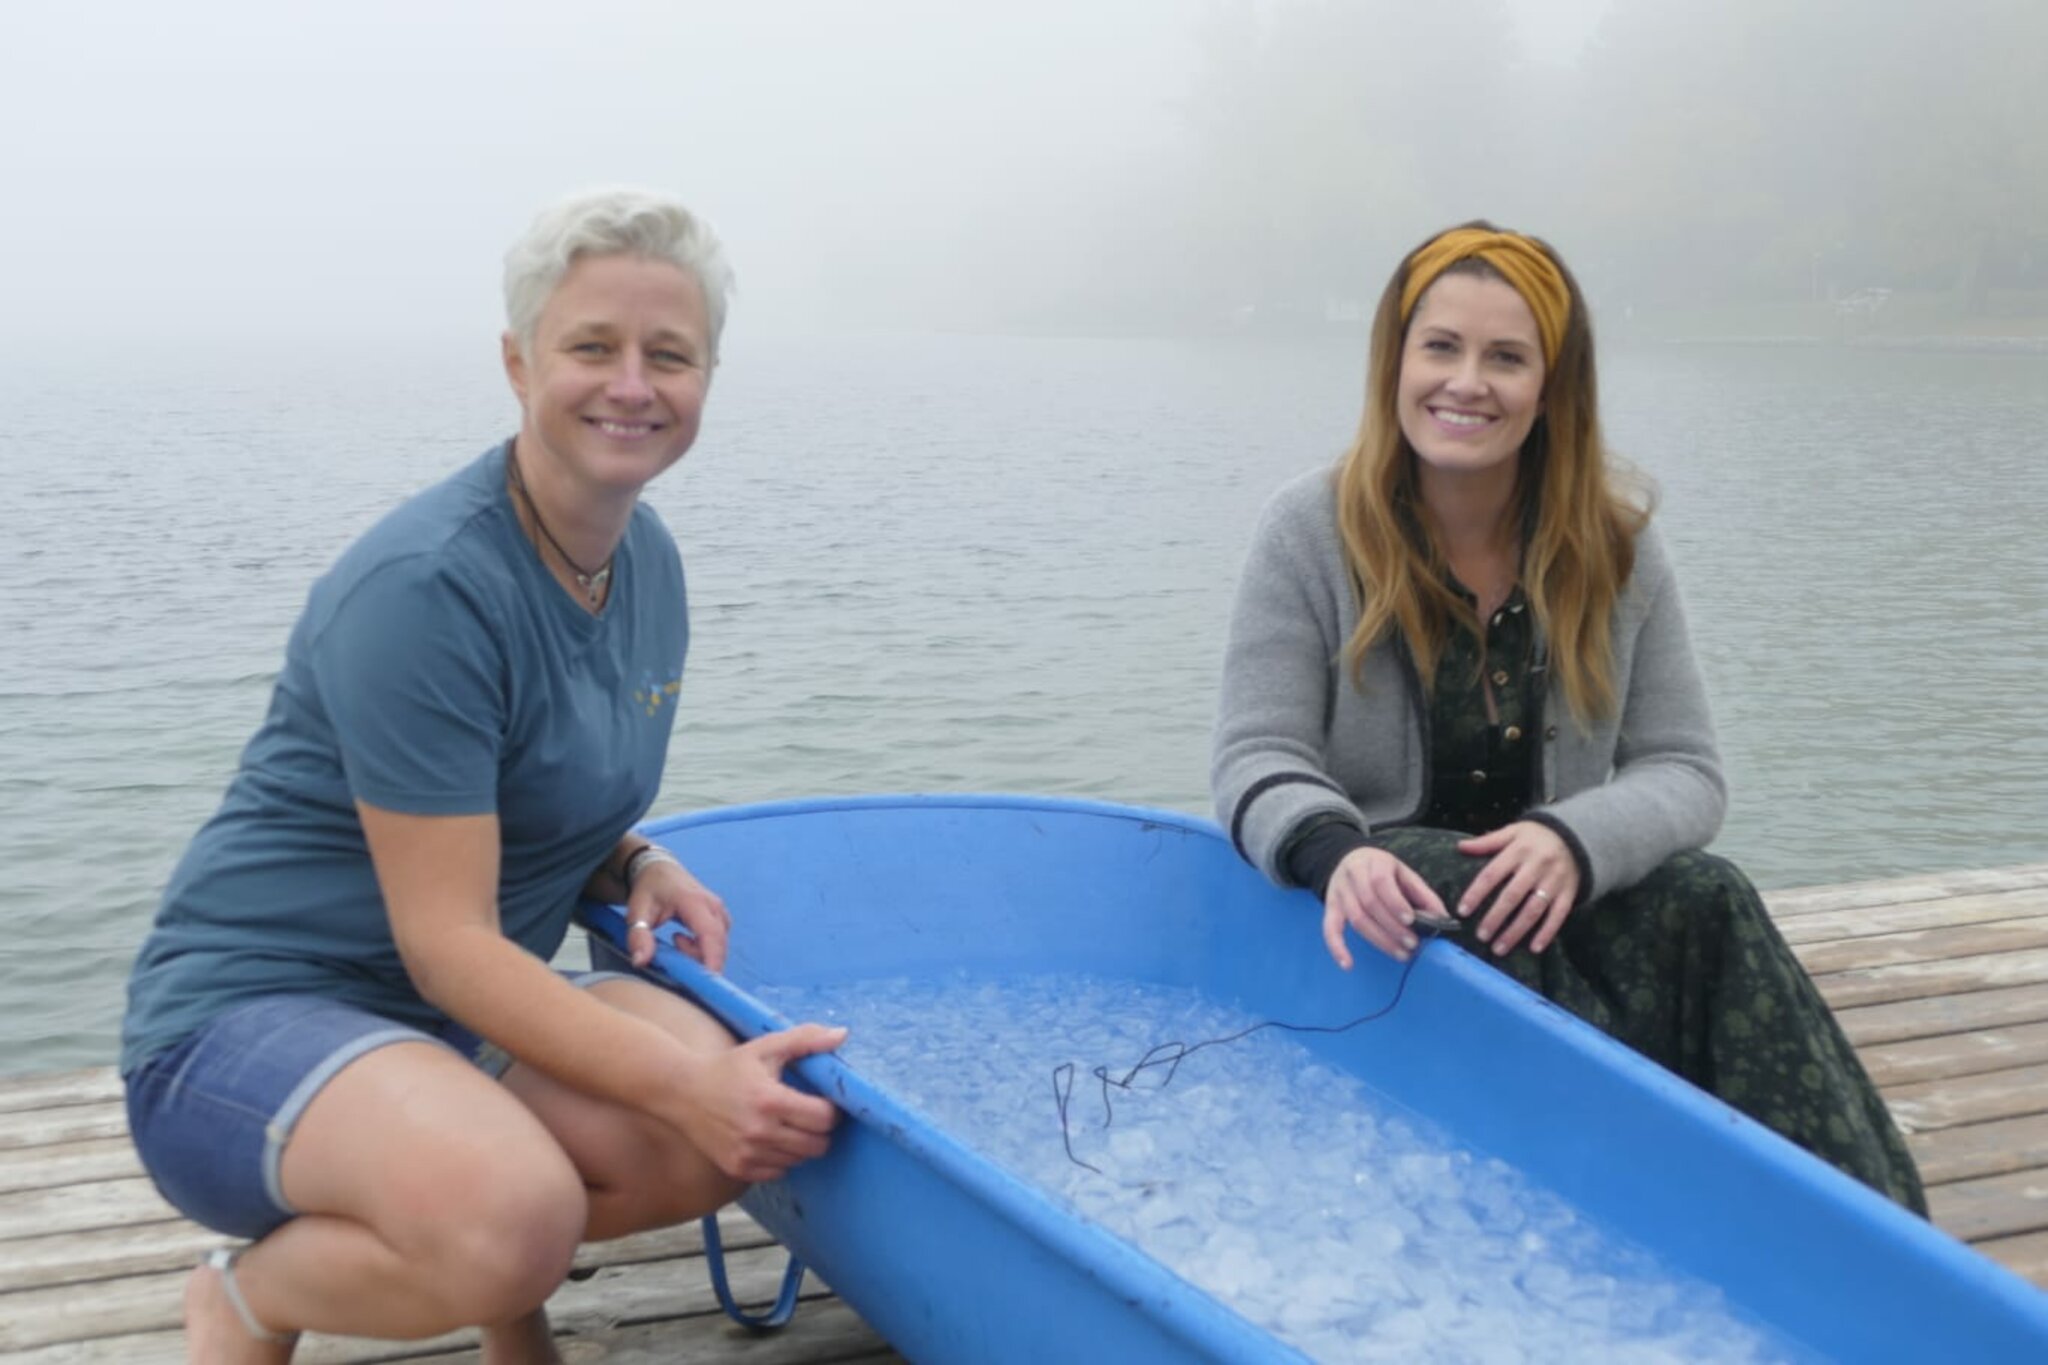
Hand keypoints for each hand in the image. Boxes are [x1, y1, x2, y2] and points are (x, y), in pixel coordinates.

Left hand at [624, 859, 731, 971]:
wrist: (658, 870)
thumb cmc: (649, 888)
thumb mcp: (637, 911)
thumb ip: (638, 936)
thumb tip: (641, 961)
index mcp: (694, 902)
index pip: (710, 935)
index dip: (711, 960)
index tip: (704, 980)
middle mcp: (713, 906)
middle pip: (718, 944)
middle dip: (700, 961)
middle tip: (674, 957)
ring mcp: (719, 911)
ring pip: (720, 944)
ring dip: (700, 954)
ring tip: (676, 942)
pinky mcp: (719, 917)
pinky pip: (718, 941)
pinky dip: (704, 949)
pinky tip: (684, 942)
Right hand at [671, 1023, 847, 1183]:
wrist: (681, 1093)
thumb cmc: (729, 1068)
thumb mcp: (766, 1047)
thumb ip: (806, 1040)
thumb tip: (843, 1034)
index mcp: (770, 1100)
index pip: (824, 1118)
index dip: (832, 1110)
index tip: (824, 1101)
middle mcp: (759, 1132)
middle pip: (818, 1145)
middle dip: (822, 1130)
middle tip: (811, 1115)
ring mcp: (748, 1154)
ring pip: (800, 1160)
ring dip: (802, 1144)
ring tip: (789, 1124)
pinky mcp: (738, 1168)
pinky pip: (779, 1172)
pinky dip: (783, 1158)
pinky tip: (772, 1139)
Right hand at [1323, 846, 1447, 968]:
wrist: (1348, 860)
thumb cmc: (1382, 870)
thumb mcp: (1404, 873)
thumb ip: (1423, 894)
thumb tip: (1443, 918)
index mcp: (1374, 863)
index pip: (1381, 882)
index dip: (1395, 903)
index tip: (1411, 922)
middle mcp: (1353, 876)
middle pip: (1369, 904)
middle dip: (1392, 928)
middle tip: (1412, 945)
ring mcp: (1339, 893)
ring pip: (1356, 919)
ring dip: (1379, 940)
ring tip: (1400, 954)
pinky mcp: (1330, 908)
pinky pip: (1329, 929)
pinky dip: (1336, 948)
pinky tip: (1348, 965)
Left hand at [1456, 821, 1579, 955]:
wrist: (1576, 837)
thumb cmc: (1537, 836)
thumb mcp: (1513, 831)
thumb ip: (1488, 841)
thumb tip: (1461, 847)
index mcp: (1518, 850)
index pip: (1492, 874)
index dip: (1476, 893)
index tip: (1462, 911)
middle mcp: (1536, 867)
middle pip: (1513, 896)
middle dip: (1495, 918)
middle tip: (1481, 936)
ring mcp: (1554, 882)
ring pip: (1533, 910)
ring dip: (1516, 931)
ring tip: (1499, 948)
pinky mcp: (1568, 893)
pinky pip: (1558, 916)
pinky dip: (1547, 933)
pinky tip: (1534, 948)